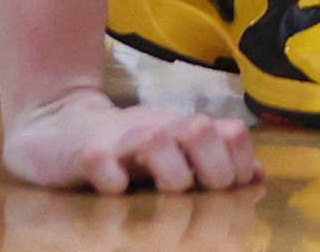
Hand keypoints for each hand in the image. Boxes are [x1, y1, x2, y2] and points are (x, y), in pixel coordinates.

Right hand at [3, 88, 262, 194]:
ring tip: (166, 190)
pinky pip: (101, 161)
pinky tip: (115, 189)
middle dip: (212, 168)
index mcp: (184, 131)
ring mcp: (121, 140)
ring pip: (156, 138)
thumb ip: (216, 163)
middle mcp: (159, 129)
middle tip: (199, 191)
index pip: (233, 134)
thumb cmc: (128, 150)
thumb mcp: (175, 153)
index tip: (232, 189)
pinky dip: (111, 177)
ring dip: (170, 169)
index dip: (241, 165)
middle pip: (201, 129)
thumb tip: (259, 176)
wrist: (60, 128)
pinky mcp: (84, 154)